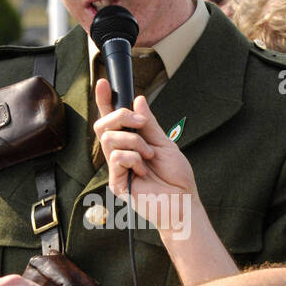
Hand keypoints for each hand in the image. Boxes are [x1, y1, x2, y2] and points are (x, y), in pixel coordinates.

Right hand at [94, 78, 196, 233]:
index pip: (113, 120)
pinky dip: (135, 158)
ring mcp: (117, 169)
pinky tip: (145, 171)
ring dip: (135, 141)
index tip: (103, 82)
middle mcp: (120, 155)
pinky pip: (118, 157)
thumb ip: (149, 124)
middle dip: (120, 116)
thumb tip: (137, 101)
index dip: (105, 101)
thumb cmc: (176, 178)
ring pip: (110, 139)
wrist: (183, 203)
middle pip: (103, 125)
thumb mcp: (165, 143)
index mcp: (131, 144)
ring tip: (150, 155)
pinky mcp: (117, 182)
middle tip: (141, 123)